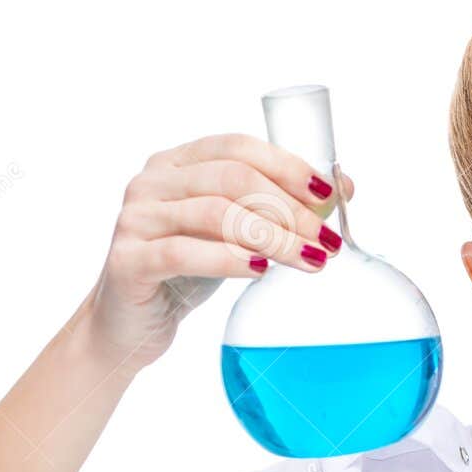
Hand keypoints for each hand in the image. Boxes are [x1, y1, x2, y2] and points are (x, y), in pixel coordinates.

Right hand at [82, 134, 353, 373]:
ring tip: (309, 260)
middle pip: (232, 179)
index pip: (237, 147)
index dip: (287, 166)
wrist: (130, 324)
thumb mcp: (235, 234)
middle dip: (289, 209)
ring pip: (215, 213)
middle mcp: (151, 182)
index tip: (328, 194)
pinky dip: (229, 259)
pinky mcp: (128, 260)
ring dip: (273, 237)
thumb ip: (279, 208)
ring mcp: (135, 219)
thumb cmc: (188, 271)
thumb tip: (343, 189)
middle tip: (324, 240)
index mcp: (177, 164)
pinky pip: (184, 253)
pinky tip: (261, 271)